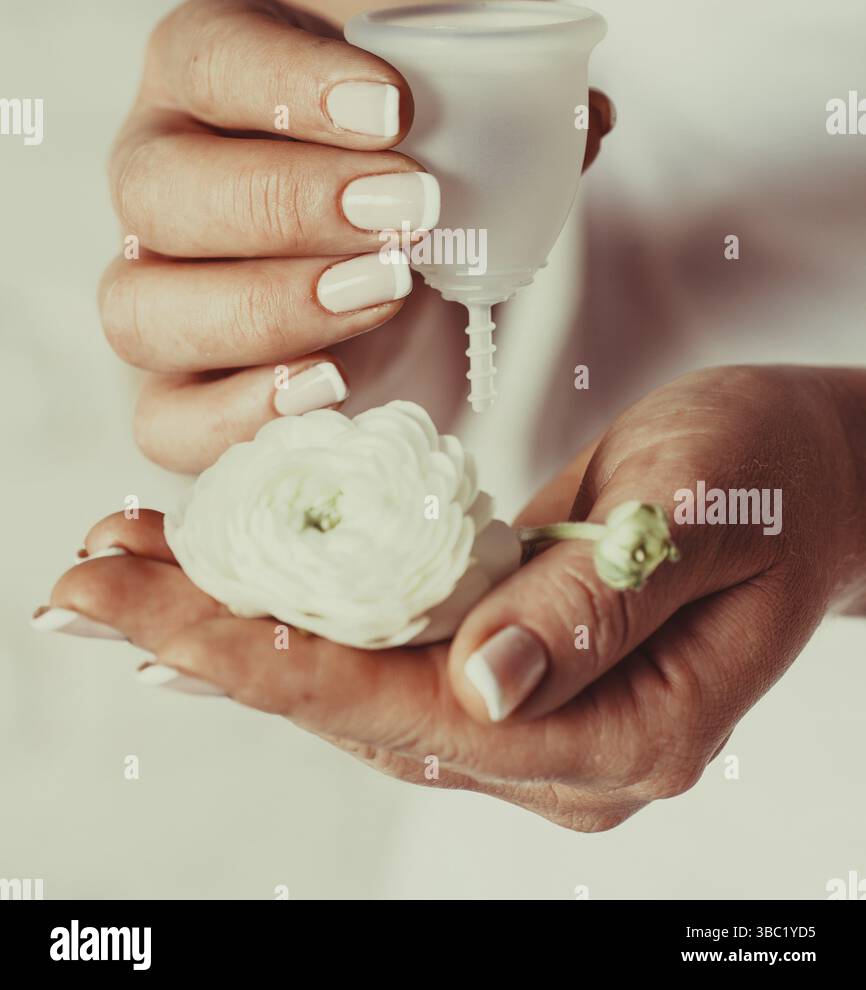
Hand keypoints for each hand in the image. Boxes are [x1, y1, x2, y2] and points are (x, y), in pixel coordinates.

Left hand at [37, 366, 865, 830]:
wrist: (806, 473)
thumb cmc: (772, 475)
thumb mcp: (703, 515)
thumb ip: (600, 606)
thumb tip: (486, 687)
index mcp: (620, 734)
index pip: (411, 712)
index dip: (272, 662)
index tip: (150, 610)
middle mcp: (557, 749)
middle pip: (354, 709)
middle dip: (209, 648)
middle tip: (81, 586)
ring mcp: (528, 714)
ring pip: (350, 683)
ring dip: (230, 628)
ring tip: (118, 571)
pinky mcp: (504, 663)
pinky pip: (378, 647)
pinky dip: (292, 608)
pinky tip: (216, 573)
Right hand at [101, 0, 613, 473]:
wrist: (366, 231)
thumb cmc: (393, 154)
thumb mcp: (437, 110)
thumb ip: (509, 108)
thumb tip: (585, 117)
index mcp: (203, 75)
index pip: (208, 55)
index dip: (289, 81)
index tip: (399, 107)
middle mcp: (152, 175)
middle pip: (159, 188)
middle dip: (287, 202)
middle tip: (409, 212)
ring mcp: (149, 287)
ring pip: (142, 307)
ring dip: (267, 307)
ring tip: (384, 294)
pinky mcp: (171, 387)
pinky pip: (161, 419)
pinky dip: (241, 414)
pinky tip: (334, 386)